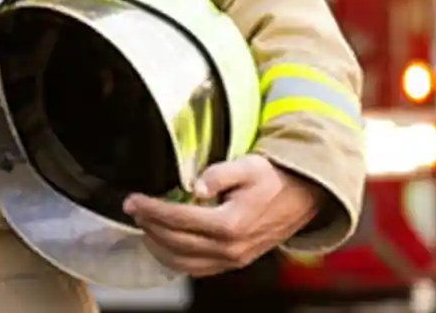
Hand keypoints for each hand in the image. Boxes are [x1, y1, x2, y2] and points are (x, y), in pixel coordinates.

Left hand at [122, 154, 325, 276]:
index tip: (133, 200)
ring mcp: (232, 259)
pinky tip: (164, 244)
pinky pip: (197, 270)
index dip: (151, 210)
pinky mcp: (234, 263)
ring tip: (144, 226)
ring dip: (157, 246)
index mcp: (230, 223)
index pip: (178, 219)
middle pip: (175, 242)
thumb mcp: (249, 165)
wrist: (301, 198)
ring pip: (182, 262)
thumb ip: (220, 173)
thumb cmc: (273, 179)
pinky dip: (175, 259)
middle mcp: (230, 248)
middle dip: (149, 225)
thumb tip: (197, 185)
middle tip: (134, 209)